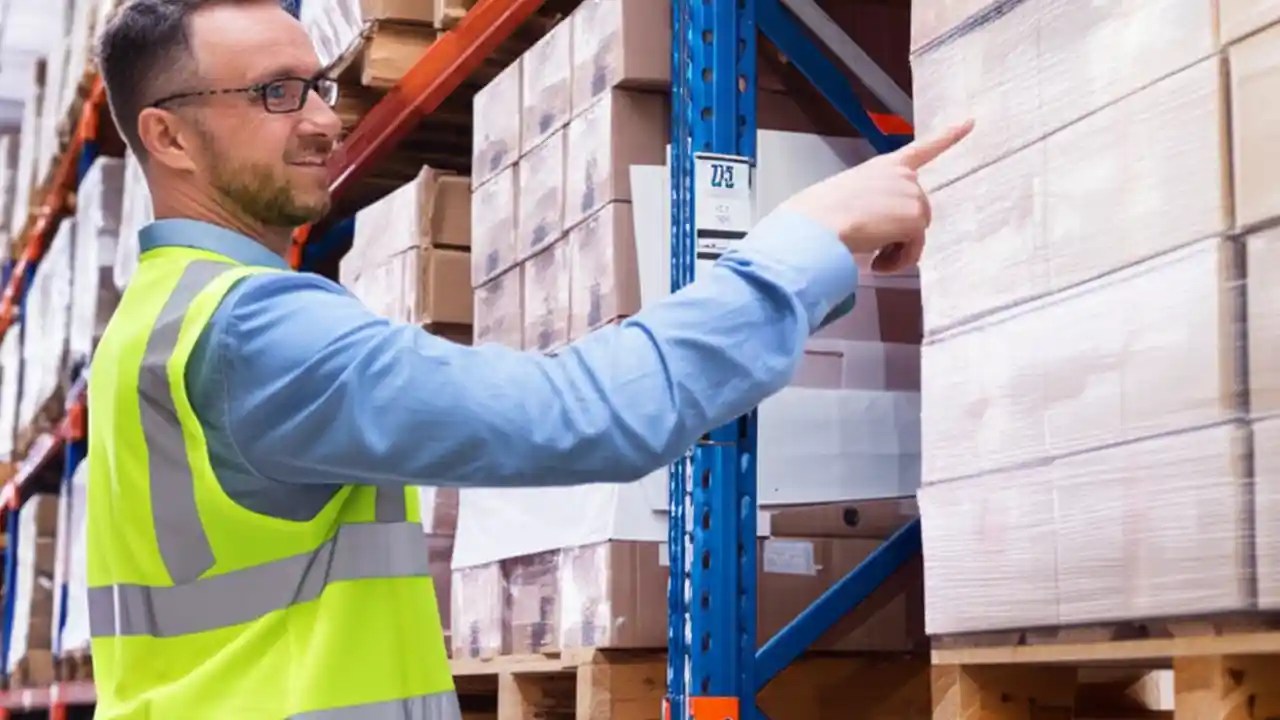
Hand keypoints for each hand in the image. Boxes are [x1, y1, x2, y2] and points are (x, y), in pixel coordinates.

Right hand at [780, 119, 974, 273]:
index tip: (970, 122)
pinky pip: (914, 249)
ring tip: (871, 254)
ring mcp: (912, 196)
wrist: (820, 223)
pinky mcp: (915, 219)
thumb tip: (873, 229)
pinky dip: (898, 260)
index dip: (949, 136)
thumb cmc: (820, 213)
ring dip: (896, 249)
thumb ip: (871, 202)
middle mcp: (903, 177)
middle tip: (873, 246)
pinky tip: (878, 262)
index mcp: (884, 166)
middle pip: (917, 211)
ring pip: (916, 233)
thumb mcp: (847, 196)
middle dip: (899, 232)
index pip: (923, 148)